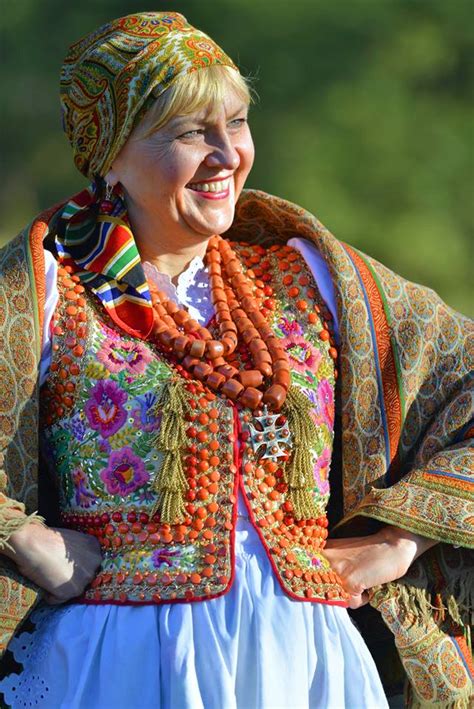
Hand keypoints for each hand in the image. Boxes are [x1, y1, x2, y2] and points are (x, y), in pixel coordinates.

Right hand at [2, 523, 102, 603]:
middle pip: (85, 577)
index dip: (76, 567)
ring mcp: (85, 578)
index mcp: (94, 547)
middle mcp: (95, 563)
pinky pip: (59, 599)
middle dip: (71, 578)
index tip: (64, 566)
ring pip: (73, 589)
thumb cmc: (46, 538)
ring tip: (47, 577)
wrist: (33, 544)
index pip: (90, 564)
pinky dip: (50, 596)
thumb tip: (72, 564)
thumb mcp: (70, 540)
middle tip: (55, 572)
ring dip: (60, 587)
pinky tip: (43, 583)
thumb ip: (78, 552)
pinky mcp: (72, 591)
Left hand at [323, 526, 437, 608]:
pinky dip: (362, 598)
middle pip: (321, 590)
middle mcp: (324, 560)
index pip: (308, 577)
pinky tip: (369, 583)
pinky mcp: (350, 582)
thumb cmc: (368, 550)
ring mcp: (336, 571)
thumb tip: (319, 590)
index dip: (320, 585)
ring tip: (362, 580)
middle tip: (353, 581)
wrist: (391, 545)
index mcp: (319, 551)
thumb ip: (326, 565)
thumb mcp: (340, 552)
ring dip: (351, 594)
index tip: (327, 583)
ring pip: (337, 598)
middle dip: (337, 590)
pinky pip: (352, 603)